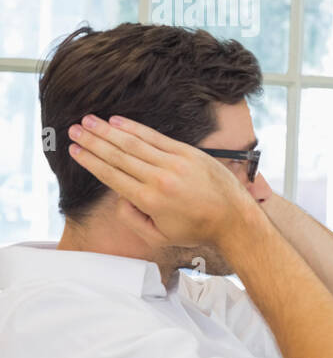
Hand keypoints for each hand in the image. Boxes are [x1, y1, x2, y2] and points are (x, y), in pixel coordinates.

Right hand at [67, 114, 259, 248]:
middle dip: (92, 141)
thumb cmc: (197, 228)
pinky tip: (117, 121)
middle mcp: (159, 179)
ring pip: (133, 143)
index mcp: (149, 200)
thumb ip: (133, 219)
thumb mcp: (159, 236)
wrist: (234, 218)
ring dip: (107, 131)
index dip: (90, 161)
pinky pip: (156, 137)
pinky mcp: (188, 153)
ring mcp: (175, 163)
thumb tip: (120, 197)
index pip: (111, 175)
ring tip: (88, 121)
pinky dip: (134, 128)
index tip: (74, 150)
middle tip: (73, 130)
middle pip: (117, 155)